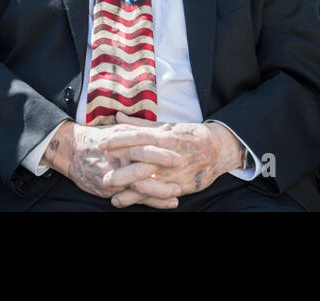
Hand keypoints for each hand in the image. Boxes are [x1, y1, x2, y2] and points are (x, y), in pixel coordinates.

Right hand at [42, 119, 179, 206]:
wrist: (73, 154)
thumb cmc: (101, 140)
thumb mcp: (122, 132)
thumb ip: (146, 132)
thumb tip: (169, 130)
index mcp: (121, 139)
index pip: (143, 137)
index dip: (159, 139)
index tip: (176, 140)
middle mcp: (117, 156)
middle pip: (141, 157)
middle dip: (161, 159)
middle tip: (180, 162)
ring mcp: (113, 174)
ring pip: (138, 181)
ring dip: (159, 187)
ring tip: (177, 191)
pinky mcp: (111, 190)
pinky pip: (134, 197)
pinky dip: (152, 200)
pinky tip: (168, 202)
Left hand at [97, 114, 245, 207]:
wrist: (218, 148)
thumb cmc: (188, 135)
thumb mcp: (166, 127)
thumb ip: (140, 124)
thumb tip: (118, 117)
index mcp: (164, 136)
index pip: (138, 136)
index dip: (118, 140)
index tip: (101, 144)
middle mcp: (169, 154)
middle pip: (142, 163)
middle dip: (123, 172)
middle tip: (103, 177)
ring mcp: (176, 171)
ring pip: (152, 183)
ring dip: (132, 192)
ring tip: (114, 197)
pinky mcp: (183, 185)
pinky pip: (163, 194)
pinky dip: (148, 200)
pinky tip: (135, 203)